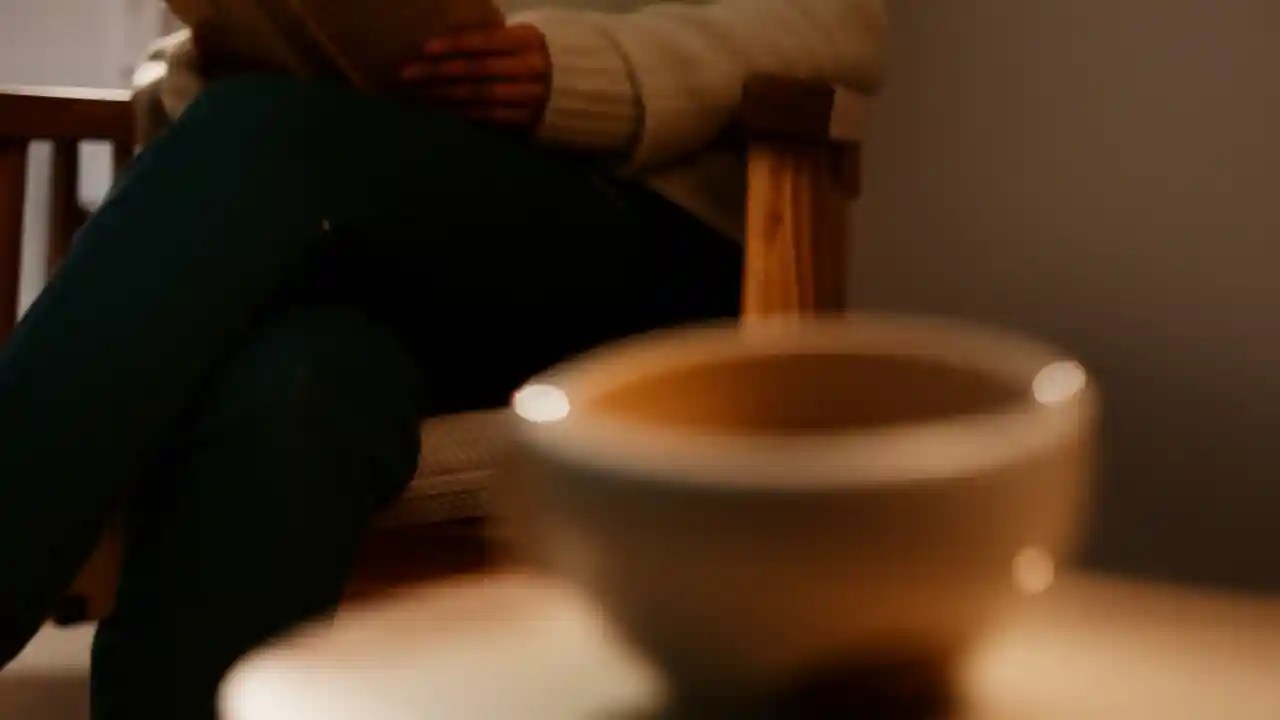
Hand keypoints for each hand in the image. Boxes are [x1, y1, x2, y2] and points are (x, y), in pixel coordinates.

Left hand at [401, 25, 550, 130]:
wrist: (568, 87)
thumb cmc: (528, 56)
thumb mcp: (515, 38)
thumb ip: (487, 38)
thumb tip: (439, 44)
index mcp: (528, 40)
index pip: (484, 41)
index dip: (453, 44)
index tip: (424, 48)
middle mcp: (532, 67)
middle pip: (476, 69)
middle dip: (438, 71)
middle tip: (407, 74)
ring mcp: (531, 96)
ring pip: (479, 94)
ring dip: (443, 94)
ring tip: (417, 92)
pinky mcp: (527, 119)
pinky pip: (487, 115)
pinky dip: (461, 111)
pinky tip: (440, 107)